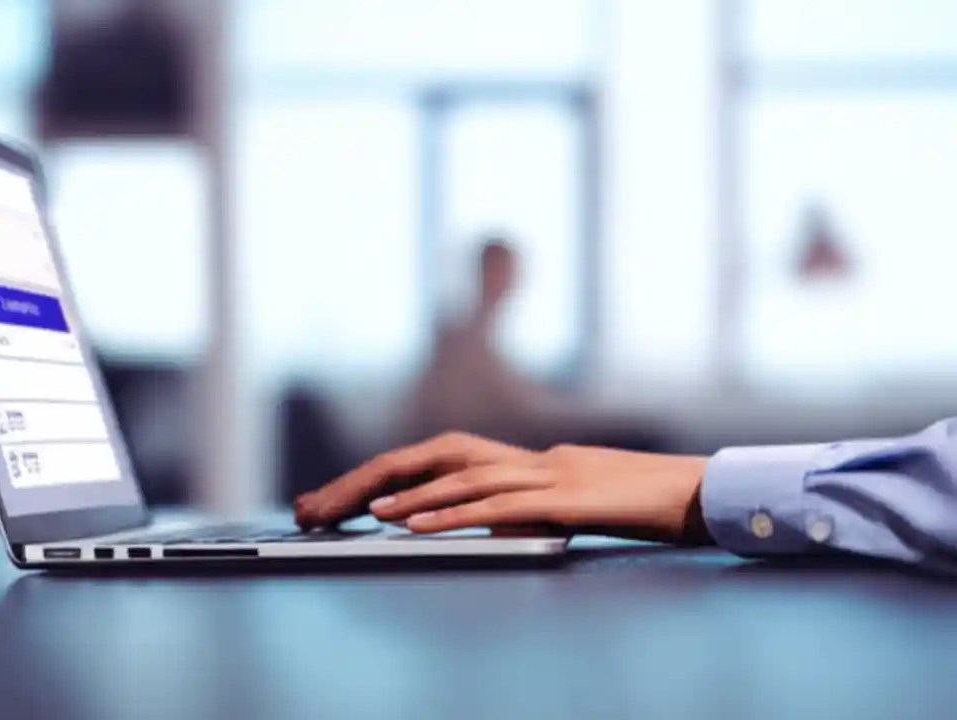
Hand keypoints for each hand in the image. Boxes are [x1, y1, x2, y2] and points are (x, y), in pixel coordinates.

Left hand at [293, 432, 710, 543]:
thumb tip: (482, 528)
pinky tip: (416, 526)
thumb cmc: (647, 507)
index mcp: (531, 462)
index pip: (446, 459)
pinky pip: (500, 504)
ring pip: (464, 476)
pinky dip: (452, 513)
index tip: (348, 498)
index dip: (394, 474)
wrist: (709, 494)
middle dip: (379, 478)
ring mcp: (551, 475)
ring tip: (361, 512)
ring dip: (407, 493)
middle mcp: (533, 460)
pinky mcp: (569, 500)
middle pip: (438, 458)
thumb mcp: (576, 511)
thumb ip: (527, 513)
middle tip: (328, 503)